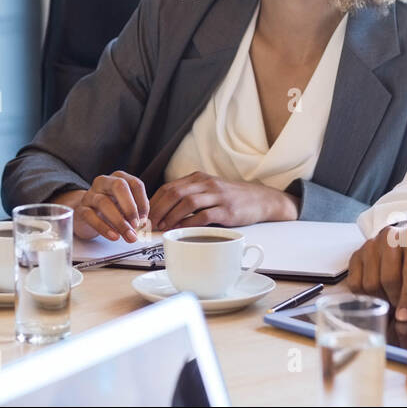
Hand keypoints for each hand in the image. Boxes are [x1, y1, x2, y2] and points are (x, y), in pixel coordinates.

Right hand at [51, 171, 148, 240]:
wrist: (88, 215)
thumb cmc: (111, 209)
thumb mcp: (126, 208)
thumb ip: (136, 214)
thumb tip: (143, 225)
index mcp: (119, 178)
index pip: (135, 184)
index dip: (142, 202)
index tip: (144, 219)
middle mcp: (104, 182)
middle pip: (119, 186)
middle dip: (130, 207)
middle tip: (136, 224)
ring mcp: (90, 194)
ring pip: (104, 202)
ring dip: (119, 221)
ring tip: (128, 235)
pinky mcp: (81, 208)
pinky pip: (90, 216)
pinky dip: (103, 228)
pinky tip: (114, 236)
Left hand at [148, 172, 296, 230]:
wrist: (261, 199)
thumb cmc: (231, 197)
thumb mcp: (209, 189)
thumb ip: (190, 195)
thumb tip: (163, 211)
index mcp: (198, 178)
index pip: (169, 187)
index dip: (154, 201)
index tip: (145, 215)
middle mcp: (206, 183)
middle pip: (174, 192)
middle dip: (158, 209)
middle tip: (149, 223)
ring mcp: (217, 196)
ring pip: (187, 202)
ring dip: (171, 215)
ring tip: (162, 227)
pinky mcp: (227, 210)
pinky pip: (204, 215)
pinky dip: (189, 223)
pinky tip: (181, 229)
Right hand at [347, 222, 406, 320]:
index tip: (405, 316)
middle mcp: (390, 236)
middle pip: (388, 278)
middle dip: (395, 299)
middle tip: (401, 307)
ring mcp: (371, 244)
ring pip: (370, 283)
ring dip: (381, 299)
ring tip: (391, 298)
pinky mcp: (357, 254)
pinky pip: (355, 283)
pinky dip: (365, 296)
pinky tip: (378, 293)